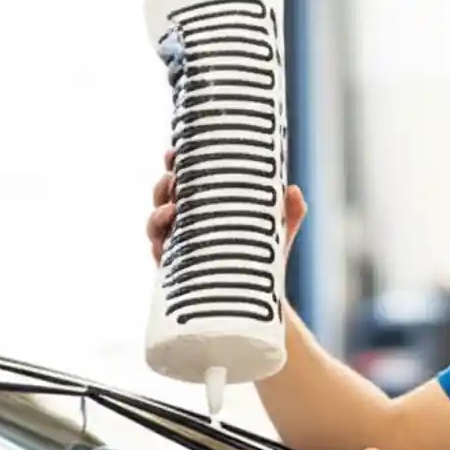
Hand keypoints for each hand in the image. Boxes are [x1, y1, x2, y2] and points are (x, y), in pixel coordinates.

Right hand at [146, 146, 307, 264]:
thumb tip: (293, 190)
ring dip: (157, 215)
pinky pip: (159, 256)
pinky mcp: (177, 271)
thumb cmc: (266, 256)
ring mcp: (178, 247)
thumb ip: (290, 212)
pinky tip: (164, 242)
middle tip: (173, 178)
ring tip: (171, 209)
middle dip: (162, 186)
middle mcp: (186, 224)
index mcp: (204, 206)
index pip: (183, 180)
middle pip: (162, 198)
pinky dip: (158, 247)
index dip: (173, 164)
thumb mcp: (279, 231)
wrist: (263, 297)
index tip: (174, 152)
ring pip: (155, 226)